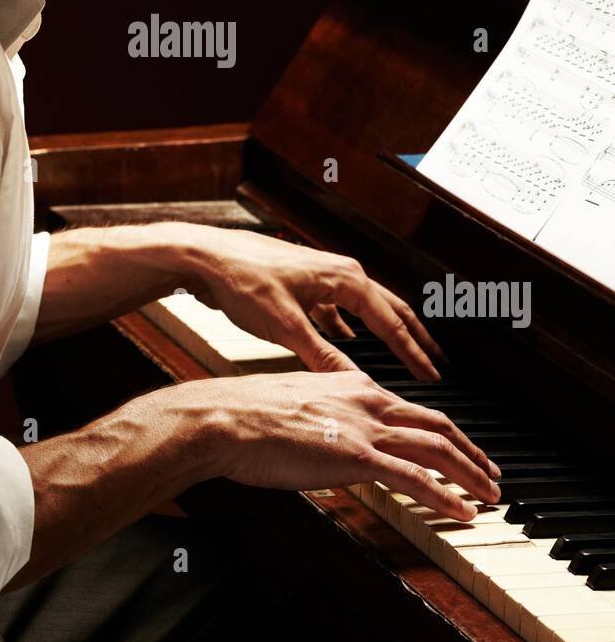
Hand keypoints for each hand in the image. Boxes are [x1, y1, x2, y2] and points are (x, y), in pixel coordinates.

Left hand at [184, 226, 443, 379]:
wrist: (206, 256)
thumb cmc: (242, 280)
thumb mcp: (286, 327)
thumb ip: (323, 357)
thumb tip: (354, 385)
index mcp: (344, 278)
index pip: (391, 321)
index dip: (413, 351)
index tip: (432, 374)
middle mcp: (339, 271)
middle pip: (389, 307)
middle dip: (413, 336)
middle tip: (436, 361)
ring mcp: (322, 274)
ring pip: (366, 306)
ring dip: (385, 329)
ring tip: (402, 350)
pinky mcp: (303, 281)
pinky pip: (338, 305)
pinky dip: (350, 324)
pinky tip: (347, 337)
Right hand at [192, 369, 500, 517]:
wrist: (225, 417)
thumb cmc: (247, 414)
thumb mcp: (297, 403)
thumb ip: (325, 414)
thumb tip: (332, 432)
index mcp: (353, 384)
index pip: (412, 408)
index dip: (443, 430)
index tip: (459, 447)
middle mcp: (367, 399)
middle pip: (438, 424)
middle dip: (471, 451)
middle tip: (491, 473)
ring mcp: (365, 427)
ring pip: (438, 449)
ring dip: (471, 474)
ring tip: (491, 495)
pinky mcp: (358, 456)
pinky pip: (417, 478)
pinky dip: (447, 497)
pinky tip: (464, 512)